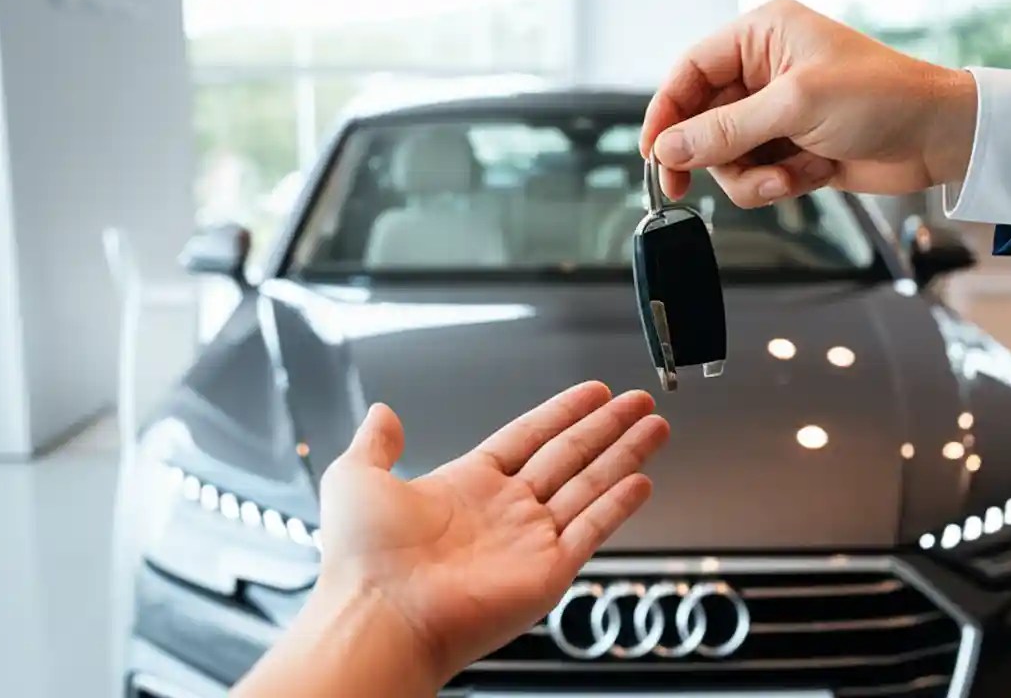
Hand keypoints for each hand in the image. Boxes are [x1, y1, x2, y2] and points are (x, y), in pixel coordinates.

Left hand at [313, 382, 668, 686]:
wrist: (380, 616)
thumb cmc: (362, 560)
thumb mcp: (356, 478)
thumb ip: (376, 442)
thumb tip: (382, 414)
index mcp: (465, 487)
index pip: (528, 438)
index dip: (562, 412)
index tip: (592, 393)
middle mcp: (503, 512)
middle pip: (569, 456)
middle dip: (606, 426)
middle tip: (637, 402)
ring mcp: (528, 541)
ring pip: (589, 485)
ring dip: (625, 454)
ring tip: (654, 427)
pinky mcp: (547, 571)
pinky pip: (592, 529)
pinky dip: (619, 504)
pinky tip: (642, 481)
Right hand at [640, 0, 977, 205]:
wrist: (940, 138)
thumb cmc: (884, 98)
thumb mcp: (795, 107)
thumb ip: (725, 130)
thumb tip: (668, 149)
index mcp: (763, 37)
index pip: (690, 71)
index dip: (666, 112)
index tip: (653, 153)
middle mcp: (765, 71)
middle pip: (702, 121)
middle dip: (713, 155)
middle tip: (689, 186)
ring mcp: (778, 112)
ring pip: (727, 156)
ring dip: (751, 175)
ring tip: (787, 176)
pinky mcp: (792, 147)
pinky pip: (756, 175)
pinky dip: (777, 183)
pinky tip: (811, 175)